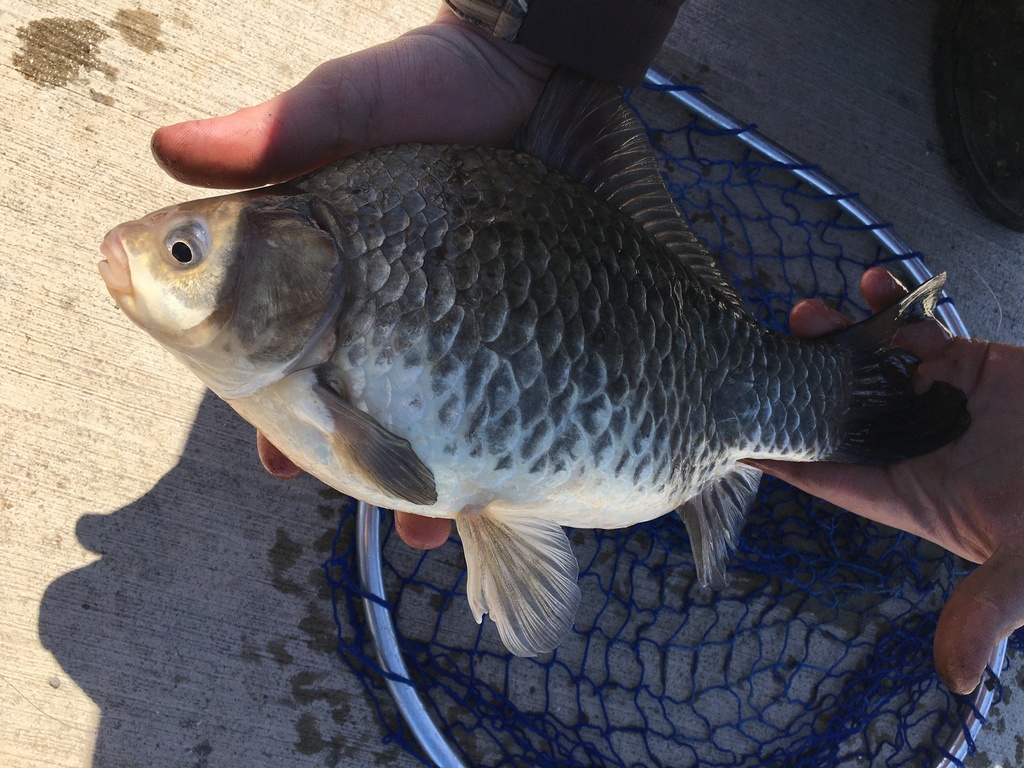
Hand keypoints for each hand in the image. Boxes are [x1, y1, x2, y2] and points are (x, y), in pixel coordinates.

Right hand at [158, 5, 552, 548]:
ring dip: (428, 481)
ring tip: (428, 524)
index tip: (272, 454)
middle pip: (368, 401)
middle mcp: (405, 302)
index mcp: (344, 270)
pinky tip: (501, 500)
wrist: (539, 64)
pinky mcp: (538, 317)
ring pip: (443, 418)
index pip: (292, 357)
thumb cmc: (434, 81)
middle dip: (352, 456)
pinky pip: (518, 399)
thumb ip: (267, 139)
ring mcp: (475, 316)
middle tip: (344, 489)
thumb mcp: (346, 109)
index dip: (278, 410)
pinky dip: (507, 454)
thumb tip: (163, 152)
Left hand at [750, 267, 1023, 693]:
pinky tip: (875, 283)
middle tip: (764, 352)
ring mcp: (932, 400)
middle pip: (831, 410)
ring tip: (807, 315)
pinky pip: (917, 330)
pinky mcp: (964, 363)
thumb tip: (958, 678)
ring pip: (865, 365)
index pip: (827, 476)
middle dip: (794, 383)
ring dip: (835, 338)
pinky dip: (896, 306)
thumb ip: (989, 610)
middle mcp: (908, 444)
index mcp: (908, 493)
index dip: (781, 457)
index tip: (732, 433)